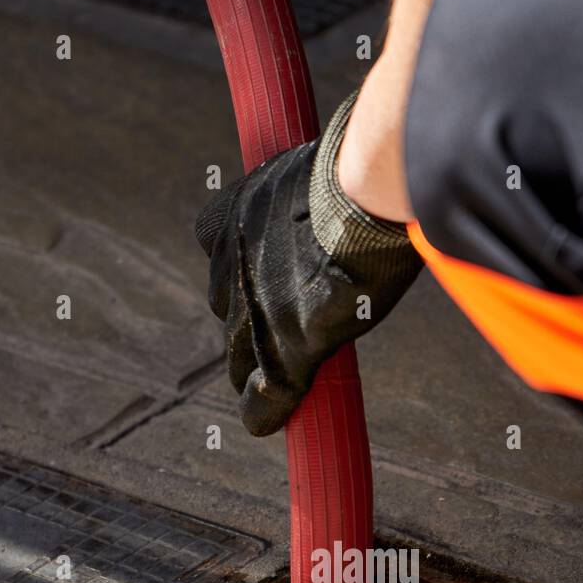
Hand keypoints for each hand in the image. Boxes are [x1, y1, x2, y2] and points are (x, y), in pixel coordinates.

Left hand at [195, 96, 421, 436]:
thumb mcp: (312, 166)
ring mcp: (253, 312)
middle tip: (284, 335)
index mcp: (224, 220)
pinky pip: (264, 395)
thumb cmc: (353, 168)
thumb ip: (308, 188)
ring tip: (280, 377)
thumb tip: (349, 161)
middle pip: (227, 316)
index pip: (220, 262)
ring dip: (258, 366)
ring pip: (240, 355)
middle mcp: (226, 268)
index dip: (247, 281)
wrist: (362, 186)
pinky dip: (267, 410)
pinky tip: (269, 421)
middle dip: (249, 329)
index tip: (269, 288)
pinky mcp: (283, 348)